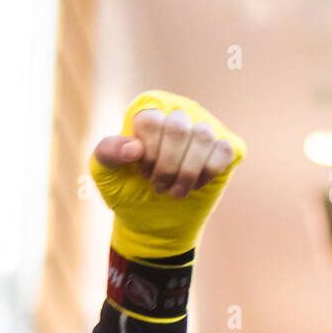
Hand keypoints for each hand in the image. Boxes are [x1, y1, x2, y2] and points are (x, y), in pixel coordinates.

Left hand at [89, 90, 245, 258]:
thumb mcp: (105, 173)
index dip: (147, 153)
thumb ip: (108, 153)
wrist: (152, 221)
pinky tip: (195, 185)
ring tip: (174, 190)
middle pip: (178, 127)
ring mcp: (203, 127)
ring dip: (186, 172)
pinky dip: (207, 173)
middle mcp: (177, 112)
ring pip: (203, 137)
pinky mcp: (225, 146)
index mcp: (148, 110)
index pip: (151, 120)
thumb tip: (134, 148)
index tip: (141, 172)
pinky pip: (224, 150)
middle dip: (166, 166)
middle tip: (158, 186)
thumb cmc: (128, 190)